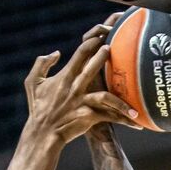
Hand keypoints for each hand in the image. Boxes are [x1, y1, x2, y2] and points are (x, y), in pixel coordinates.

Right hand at [24, 16, 141, 144]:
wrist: (42, 134)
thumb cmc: (38, 108)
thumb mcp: (33, 83)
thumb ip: (41, 64)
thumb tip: (56, 52)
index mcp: (65, 77)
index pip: (80, 53)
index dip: (93, 42)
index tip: (102, 35)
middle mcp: (75, 88)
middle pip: (92, 68)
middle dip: (104, 56)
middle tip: (115, 47)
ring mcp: (82, 102)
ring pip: (105, 96)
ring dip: (121, 97)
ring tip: (134, 95)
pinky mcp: (88, 116)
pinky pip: (109, 116)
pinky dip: (123, 118)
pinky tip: (137, 121)